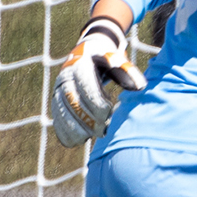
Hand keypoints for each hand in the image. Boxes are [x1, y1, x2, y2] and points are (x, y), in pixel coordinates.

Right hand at [51, 19, 146, 146]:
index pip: (86, 86)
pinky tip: (81, 140)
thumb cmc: (105, 61)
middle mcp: (64, 79)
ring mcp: (58, 92)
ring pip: (62, 115)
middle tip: (104, 128)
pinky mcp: (56, 105)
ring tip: (95, 135)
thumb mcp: (116, 60)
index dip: (97, 102)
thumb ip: (127, 71)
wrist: (85, 57)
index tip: (110, 112)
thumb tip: (139, 86)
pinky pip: (58, 123)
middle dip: (89, 119)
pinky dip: (67, 134)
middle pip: (73, 103)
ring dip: (78, 130)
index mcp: (80, 66)